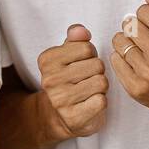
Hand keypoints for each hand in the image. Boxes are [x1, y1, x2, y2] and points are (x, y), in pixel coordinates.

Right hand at [37, 24, 107, 139]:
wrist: (59, 116)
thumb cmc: (69, 80)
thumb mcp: (68, 55)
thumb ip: (75, 39)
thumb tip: (81, 31)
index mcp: (47, 60)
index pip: (86, 47)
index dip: (90, 55)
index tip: (81, 64)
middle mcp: (50, 80)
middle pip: (97, 65)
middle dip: (98, 71)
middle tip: (87, 79)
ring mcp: (61, 100)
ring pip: (101, 82)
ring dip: (101, 86)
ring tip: (89, 90)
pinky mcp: (73, 117)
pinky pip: (101, 101)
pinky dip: (101, 101)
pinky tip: (90, 103)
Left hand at [110, 0, 148, 120]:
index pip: (144, 11)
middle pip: (130, 25)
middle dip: (138, 27)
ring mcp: (147, 74)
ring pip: (119, 41)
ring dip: (129, 41)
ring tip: (142, 47)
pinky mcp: (136, 88)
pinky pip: (115, 59)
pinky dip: (122, 57)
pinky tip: (136, 60)